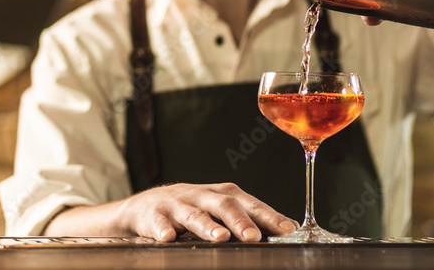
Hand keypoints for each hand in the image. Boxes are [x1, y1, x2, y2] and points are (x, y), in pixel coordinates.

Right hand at [115, 182, 297, 241]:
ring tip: (221, 238)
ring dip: (208, 226)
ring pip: (194, 214)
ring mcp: (178, 204)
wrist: (145, 206)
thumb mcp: (218, 210)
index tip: (288, 229)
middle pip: (225, 205)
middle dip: (241, 222)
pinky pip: (159, 223)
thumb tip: (285, 230)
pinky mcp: (154, 214)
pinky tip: (168, 239)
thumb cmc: (191, 209)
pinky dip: (163, 230)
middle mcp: (202, 196)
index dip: (269, 216)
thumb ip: (248, 219)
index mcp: (222, 195)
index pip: (250, 203)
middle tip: (255, 237)